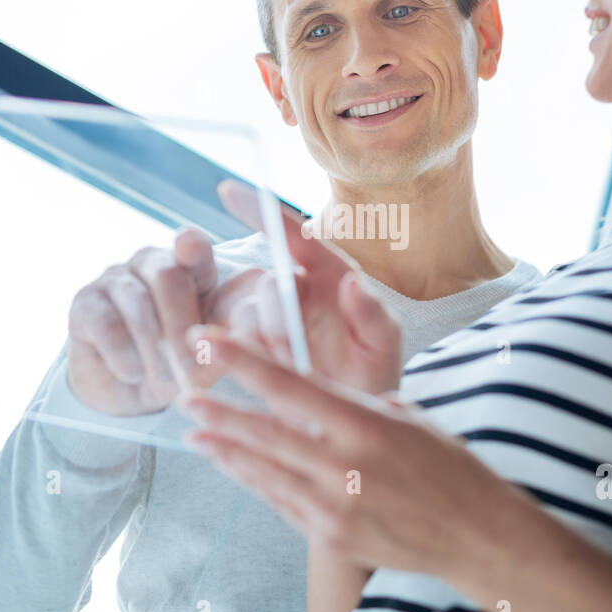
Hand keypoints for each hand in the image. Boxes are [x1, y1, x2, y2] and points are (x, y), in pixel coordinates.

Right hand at [65, 229, 262, 414]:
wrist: (133, 395)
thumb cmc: (183, 362)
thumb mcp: (215, 346)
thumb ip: (235, 318)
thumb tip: (259, 278)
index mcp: (189, 266)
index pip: (193, 248)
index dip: (193, 248)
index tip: (192, 248)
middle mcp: (151, 262)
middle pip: (168, 278)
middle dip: (184, 329)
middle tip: (194, 372)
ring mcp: (114, 278)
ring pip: (138, 303)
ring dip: (156, 350)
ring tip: (167, 383)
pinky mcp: (84, 303)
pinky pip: (107, 324)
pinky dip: (125, 356)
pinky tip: (133, 374)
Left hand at [178, 327, 540, 581]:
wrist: (476, 536)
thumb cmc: (448, 467)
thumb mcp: (406, 417)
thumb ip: (354, 403)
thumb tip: (311, 389)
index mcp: (365, 426)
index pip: (289, 386)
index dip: (243, 363)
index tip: (210, 342)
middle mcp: (343, 467)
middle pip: (264, 432)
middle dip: (220, 411)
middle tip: (186, 394)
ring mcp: (333, 506)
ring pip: (263, 470)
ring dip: (225, 448)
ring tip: (194, 431)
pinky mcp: (330, 535)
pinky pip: (279, 500)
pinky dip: (252, 478)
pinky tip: (231, 464)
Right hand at [217, 180, 402, 395]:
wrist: (349, 423)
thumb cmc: (374, 376)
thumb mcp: (384, 348)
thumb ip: (374, 316)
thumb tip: (354, 282)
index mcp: (331, 276)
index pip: (295, 235)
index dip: (262, 211)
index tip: (227, 189)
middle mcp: (296, 290)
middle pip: (270, 284)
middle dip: (276, 318)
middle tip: (291, 354)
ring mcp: (269, 318)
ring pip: (246, 315)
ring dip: (260, 343)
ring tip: (288, 374)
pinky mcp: (247, 346)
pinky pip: (227, 341)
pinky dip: (229, 354)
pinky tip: (241, 370)